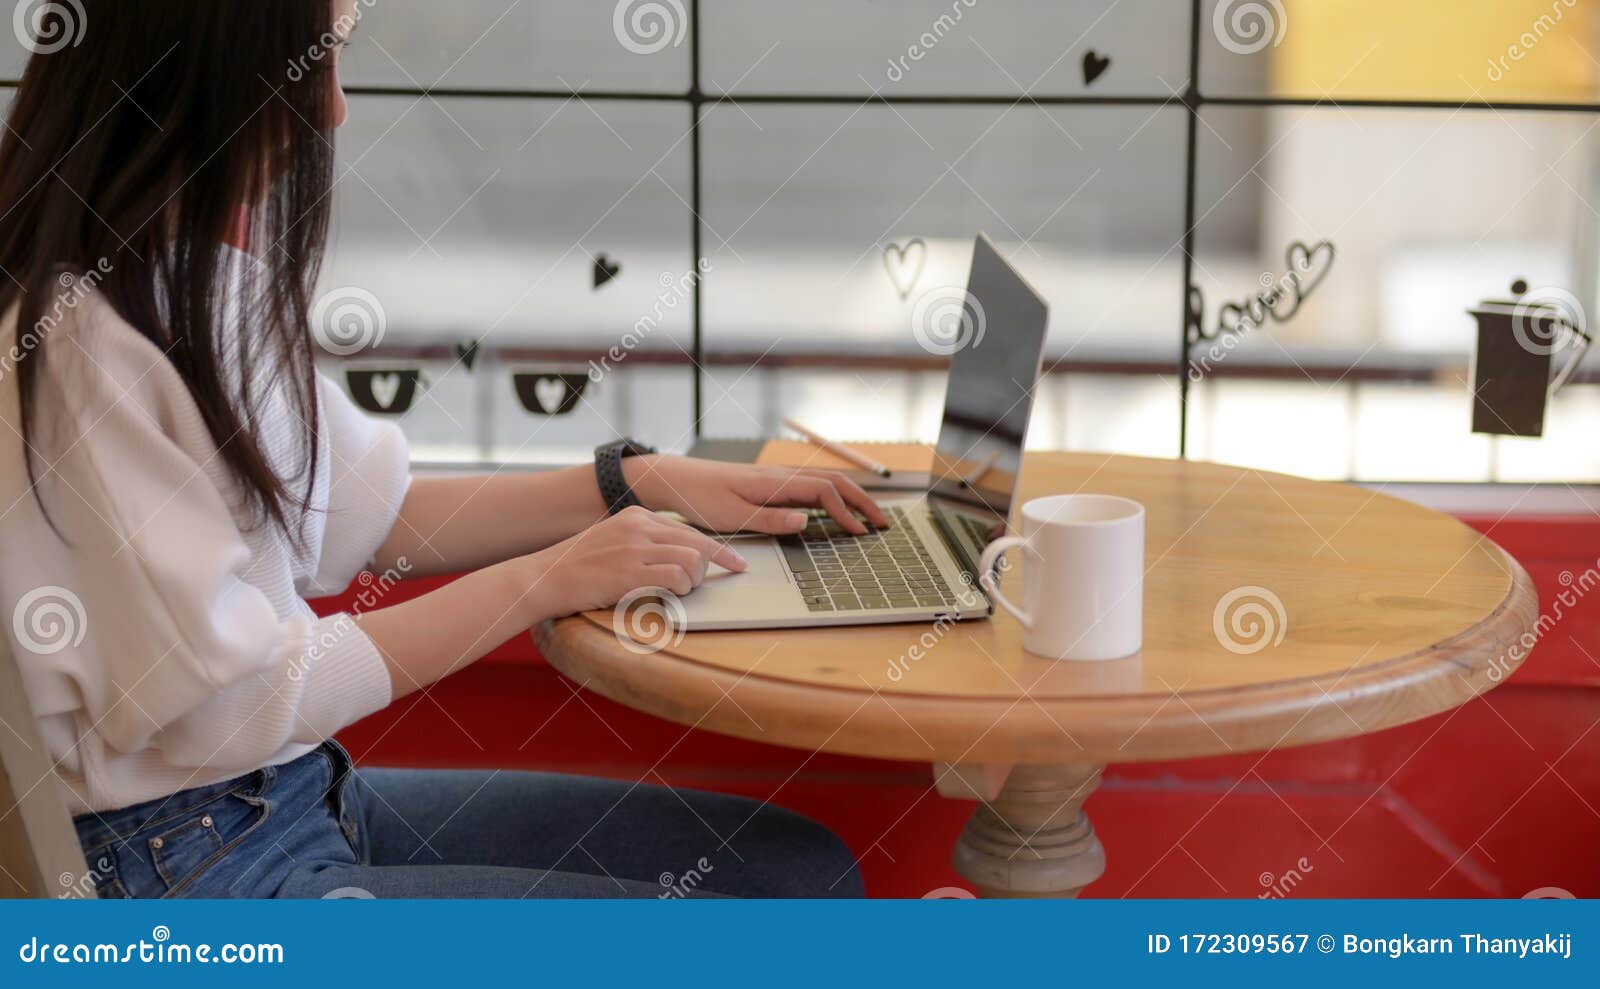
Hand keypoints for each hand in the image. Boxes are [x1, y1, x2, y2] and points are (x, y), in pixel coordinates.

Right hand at [524, 506, 747, 616]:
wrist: (543, 577)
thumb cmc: (577, 566)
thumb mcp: (613, 540)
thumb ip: (644, 542)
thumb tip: (680, 557)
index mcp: (636, 515)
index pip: (689, 529)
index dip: (718, 549)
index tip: (736, 562)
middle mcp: (638, 526)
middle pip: (698, 543)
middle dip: (711, 566)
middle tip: (702, 584)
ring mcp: (634, 548)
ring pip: (692, 560)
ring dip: (693, 581)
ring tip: (680, 591)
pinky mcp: (629, 572)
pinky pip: (675, 577)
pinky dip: (681, 589)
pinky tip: (670, 594)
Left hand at [623, 455, 890, 534]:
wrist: (675, 479)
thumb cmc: (699, 498)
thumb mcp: (732, 516)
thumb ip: (770, 520)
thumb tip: (807, 521)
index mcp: (775, 482)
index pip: (824, 492)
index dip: (846, 512)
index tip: (861, 532)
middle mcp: (780, 476)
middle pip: (833, 482)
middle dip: (861, 501)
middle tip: (883, 522)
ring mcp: (776, 479)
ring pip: (824, 482)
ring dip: (850, 497)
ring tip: (868, 516)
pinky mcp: (769, 484)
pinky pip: (809, 487)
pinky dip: (832, 496)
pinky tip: (836, 509)